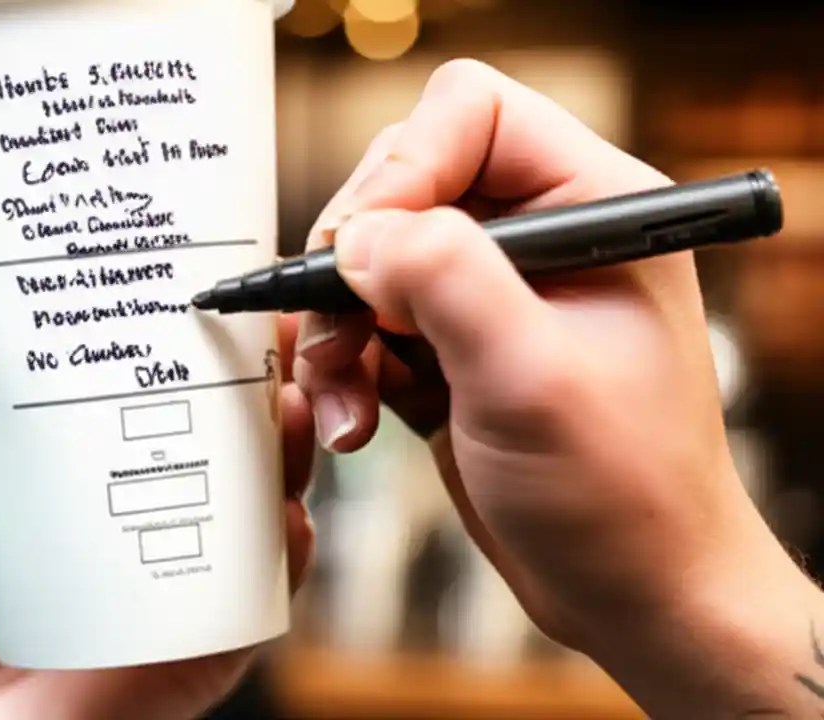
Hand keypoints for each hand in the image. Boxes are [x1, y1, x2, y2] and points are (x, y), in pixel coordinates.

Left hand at [0, 316, 314, 719]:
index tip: (222, 302)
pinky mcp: (214, 638)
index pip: (178, 406)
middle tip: (275, 343)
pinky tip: (284, 517)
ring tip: (288, 415)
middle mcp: (172, 522)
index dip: (211, 354)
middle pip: (243, 444)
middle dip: (272, 389)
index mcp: (117, 483)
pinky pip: (268, 591)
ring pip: (270, 504)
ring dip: (292, 456)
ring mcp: (199, 578)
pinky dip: (286, 551)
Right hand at [293, 59, 822, 716]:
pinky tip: (353, 422)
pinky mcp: (452, 349)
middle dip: (353, 266)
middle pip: (402, 184)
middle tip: (342, 334)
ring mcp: (491, 295)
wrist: (633, 594)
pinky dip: (342, 370)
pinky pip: (365, 326)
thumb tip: (360, 235)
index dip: (404, 169)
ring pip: (370, 262)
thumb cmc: (625, 496)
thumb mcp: (532, 379)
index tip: (366, 250)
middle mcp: (538, 238)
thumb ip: (446, 282)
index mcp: (589, 208)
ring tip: (343, 403)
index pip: (470, 115)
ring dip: (336, 332)